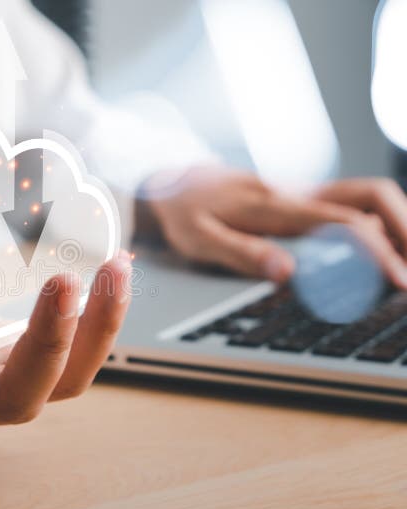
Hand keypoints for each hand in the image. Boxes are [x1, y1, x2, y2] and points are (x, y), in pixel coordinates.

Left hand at [146, 167, 406, 287]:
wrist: (170, 183)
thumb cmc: (183, 212)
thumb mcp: (198, 237)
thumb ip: (240, 253)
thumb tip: (286, 271)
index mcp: (275, 206)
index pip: (342, 223)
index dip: (377, 250)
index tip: (398, 281)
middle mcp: (296, 194)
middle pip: (372, 196)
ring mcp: (301, 194)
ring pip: (367, 197)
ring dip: (398, 224)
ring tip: (406, 264)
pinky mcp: (299, 200)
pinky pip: (351, 205)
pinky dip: (378, 224)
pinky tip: (382, 250)